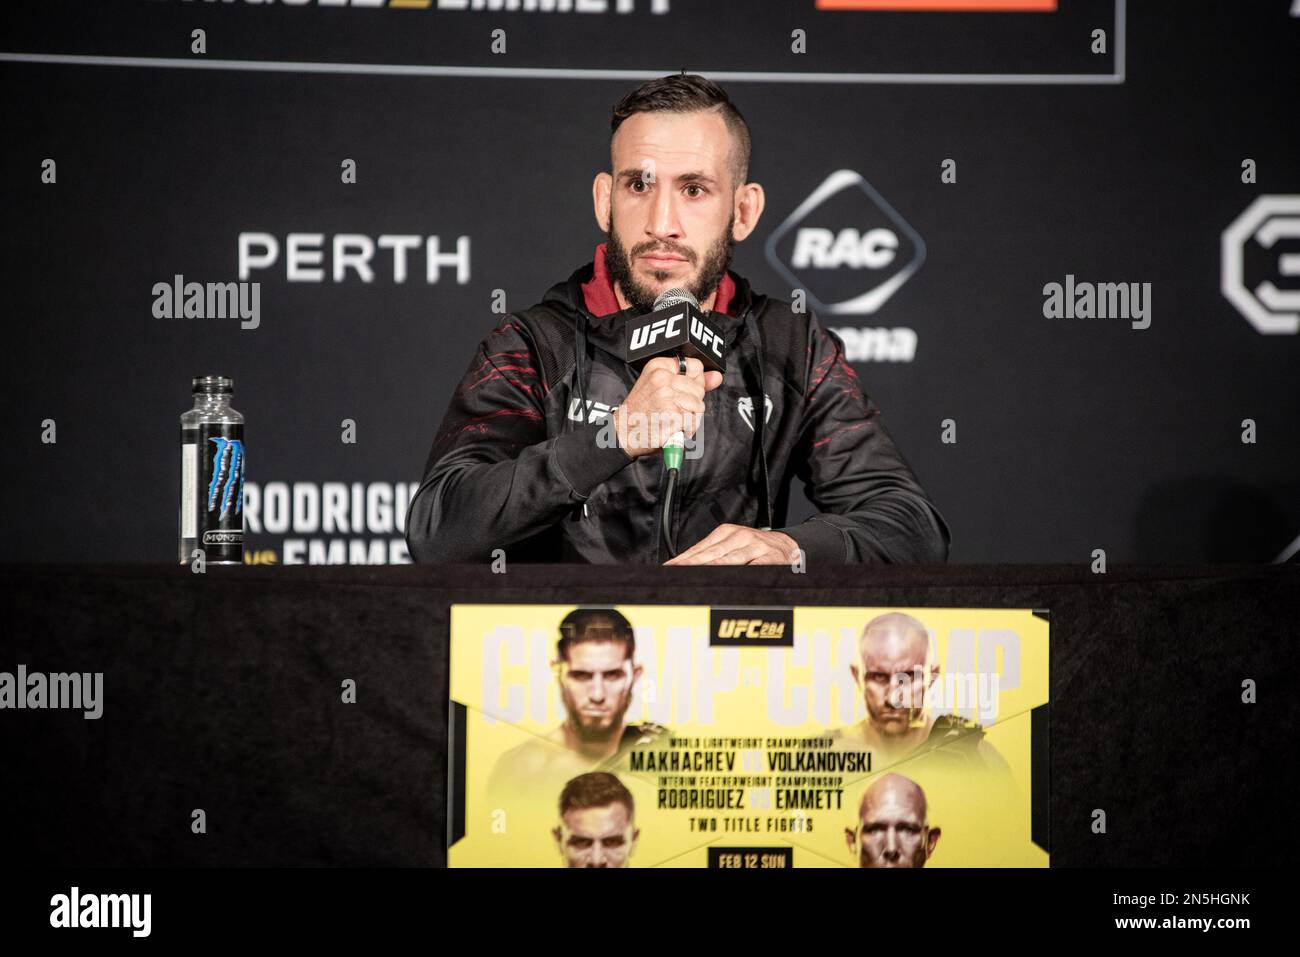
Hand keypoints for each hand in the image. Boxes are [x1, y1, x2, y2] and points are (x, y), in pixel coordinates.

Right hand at [614, 356, 723, 457]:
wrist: (623, 432)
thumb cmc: (643, 411)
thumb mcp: (661, 387)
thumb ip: (692, 381)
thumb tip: (717, 377)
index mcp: (659, 366)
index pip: (696, 366)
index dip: (695, 382)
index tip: (682, 392)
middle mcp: (662, 378)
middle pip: (699, 388)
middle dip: (692, 403)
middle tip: (673, 410)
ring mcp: (666, 396)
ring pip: (699, 405)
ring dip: (690, 418)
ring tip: (673, 420)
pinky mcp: (671, 415)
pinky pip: (693, 421)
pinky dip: (687, 429)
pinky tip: (673, 428)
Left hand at [663, 524, 800, 564]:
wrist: (789, 546)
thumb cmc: (756, 549)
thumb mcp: (732, 545)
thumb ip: (710, 555)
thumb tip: (683, 565)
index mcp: (726, 533)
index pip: (700, 548)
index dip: (683, 559)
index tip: (668, 568)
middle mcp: (740, 537)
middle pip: (711, 554)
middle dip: (692, 564)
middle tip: (676, 572)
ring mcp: (755, 547)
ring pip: (730, 560)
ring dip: (712, 568)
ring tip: (696, 575)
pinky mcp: (770, 558)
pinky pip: (753, 568)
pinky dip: (741, 573)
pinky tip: (730, 580)